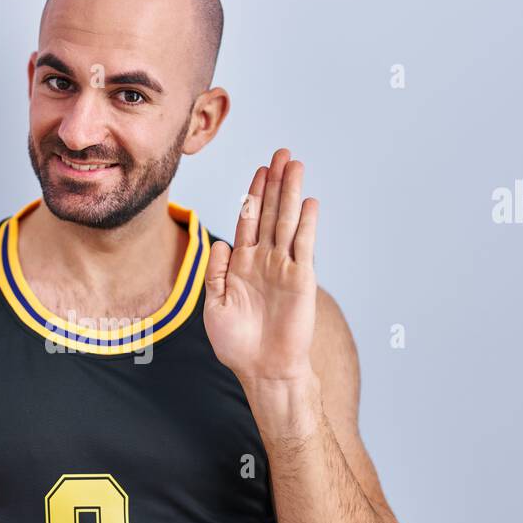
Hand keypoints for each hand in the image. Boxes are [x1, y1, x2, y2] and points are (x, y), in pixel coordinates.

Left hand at [204, 148, 318, 386]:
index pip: (249, 220)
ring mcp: (284, 268)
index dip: (253, 195)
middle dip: (275, 182)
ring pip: (287, 221)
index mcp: (242, 264)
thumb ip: (215, 273)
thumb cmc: (237, 344)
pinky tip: (308, 201)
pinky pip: (304, 246)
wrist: (262, 369)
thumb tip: (221, 242)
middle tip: (281, 153)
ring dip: (291, 193)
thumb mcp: (214, 306)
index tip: (259, 170)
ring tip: (295, 165)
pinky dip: (307, 223)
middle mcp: (264, 260)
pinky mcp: (301, 279)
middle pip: (271, 212)